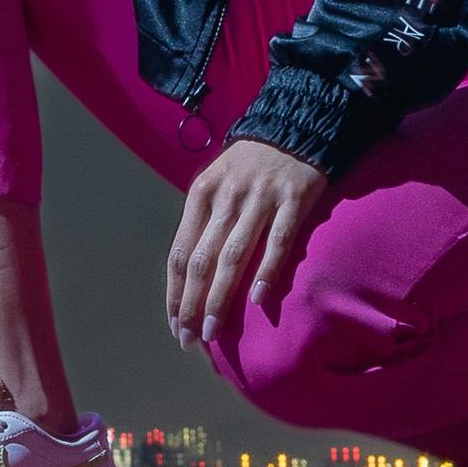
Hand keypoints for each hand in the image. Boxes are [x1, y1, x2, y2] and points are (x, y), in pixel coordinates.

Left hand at [165, 139, 326, 347]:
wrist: (293, 126)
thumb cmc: (250, 165)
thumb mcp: (217, 184)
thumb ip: (205, 222)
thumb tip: (192, 275)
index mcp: (202, 193)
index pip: (182, 251)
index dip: (176, 291)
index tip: (174, 323)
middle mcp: (226, 197)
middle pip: (203, 259)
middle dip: (192, 304)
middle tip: (189, 339)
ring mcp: (260, 198)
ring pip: (234, 256)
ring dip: (221, 298)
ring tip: (214, 332)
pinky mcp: (293, 200)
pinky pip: (278, 242)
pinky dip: (266, 272)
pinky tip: (258, 301)